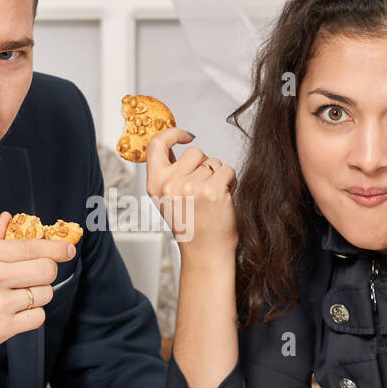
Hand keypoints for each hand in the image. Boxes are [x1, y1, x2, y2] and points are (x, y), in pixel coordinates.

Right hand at [0, 211, 74, 383]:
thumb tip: (9, 219)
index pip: (33, 247)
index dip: (57, 248)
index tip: (67, 249)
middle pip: (47, 270)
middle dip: (48, 270)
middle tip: (37, 274)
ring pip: (45, 294)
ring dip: (38, 294)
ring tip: (20, 294)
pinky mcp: (3, 329)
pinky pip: (38, 318)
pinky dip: (33, 315)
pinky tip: (17, 312)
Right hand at [144, 127, 236, 262]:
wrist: (205, 253)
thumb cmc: (191, 227)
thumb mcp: (169, 199)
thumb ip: (170, 173)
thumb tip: (176, 145)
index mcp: (155, 184)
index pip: (156, 144)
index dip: (172, 134)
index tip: (185, 136)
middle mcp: (170, 185)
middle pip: (195, 152)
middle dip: (204, 165)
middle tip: (203, 189)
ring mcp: (191, 187)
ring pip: (213, 162)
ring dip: (218, 176)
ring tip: (212, 198)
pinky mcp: (212, 190)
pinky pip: (227, 170)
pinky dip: (231, 181)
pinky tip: (224, 198)